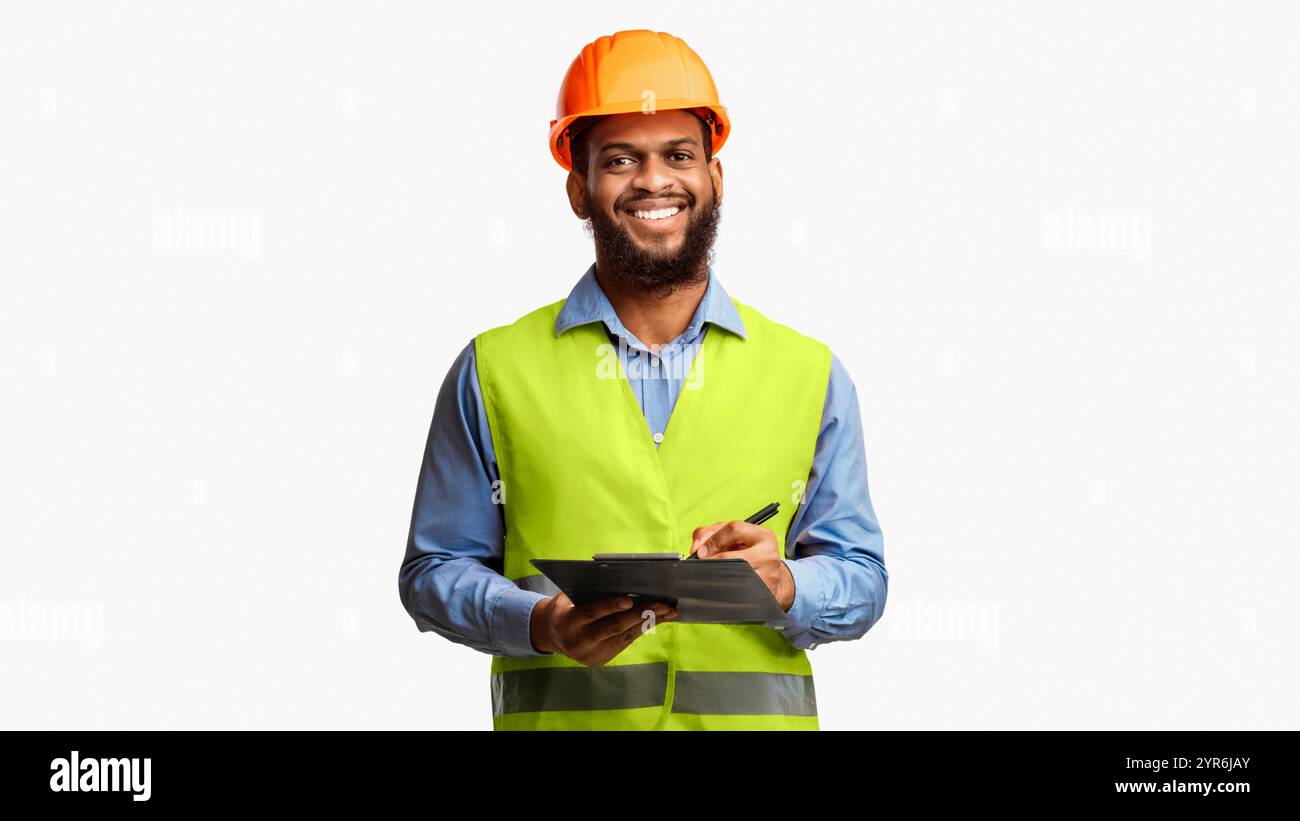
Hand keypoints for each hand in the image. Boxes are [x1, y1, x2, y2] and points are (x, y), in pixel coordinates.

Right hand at [529, 592, 676, 667]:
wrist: (554, 636)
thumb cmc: (565, 608)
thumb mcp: (568, 598)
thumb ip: (588, 593)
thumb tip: (622, 581)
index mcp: (567, 622)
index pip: (591, 613)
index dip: (610, 606)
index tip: (629, 599)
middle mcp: (578, 642)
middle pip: (612, 627)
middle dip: (639, 615)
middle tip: (661, 605)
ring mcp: (591, 654)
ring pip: (623, 637)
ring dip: (648, 622)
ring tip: (667, 611)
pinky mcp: (601, 660)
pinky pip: (625, 643)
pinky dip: (641, 630)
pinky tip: (656, 620)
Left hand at [690, 521, 795, 610]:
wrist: (772, 580)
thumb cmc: (749, 554)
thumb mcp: (736, 538)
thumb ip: (712, 533)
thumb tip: (696, 547)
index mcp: (763, 535)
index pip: (734, 529)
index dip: (713, 539)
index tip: (699, 550)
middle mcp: (768, 554)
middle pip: (730, 555)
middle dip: (710, 560)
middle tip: (699, 563)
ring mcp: (768, 575)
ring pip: (731, 575)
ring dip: (714, 574)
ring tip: (710, 573)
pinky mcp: (763, 594)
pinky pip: (735, 591)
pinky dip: (722, 587)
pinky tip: (720, 584)